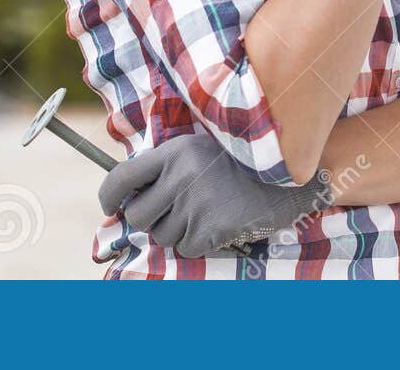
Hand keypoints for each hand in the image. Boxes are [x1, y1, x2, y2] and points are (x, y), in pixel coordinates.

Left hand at [97, 131, 334, 258]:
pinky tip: (220, 225)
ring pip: (163, 236)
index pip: (122, 177)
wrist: (290, 173)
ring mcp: (196, 203)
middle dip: (151, 221)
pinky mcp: (211, 227)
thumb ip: (169, 168)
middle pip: (138, 216)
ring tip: (207, 214)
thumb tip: (130, 200)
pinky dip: (201, 244)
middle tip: (173, 215)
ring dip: (180, 232)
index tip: (111, 208)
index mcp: (175, 152)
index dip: (110, 197)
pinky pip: (188, 248)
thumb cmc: (245, 163)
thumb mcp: (203, 151)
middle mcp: (180, 176)